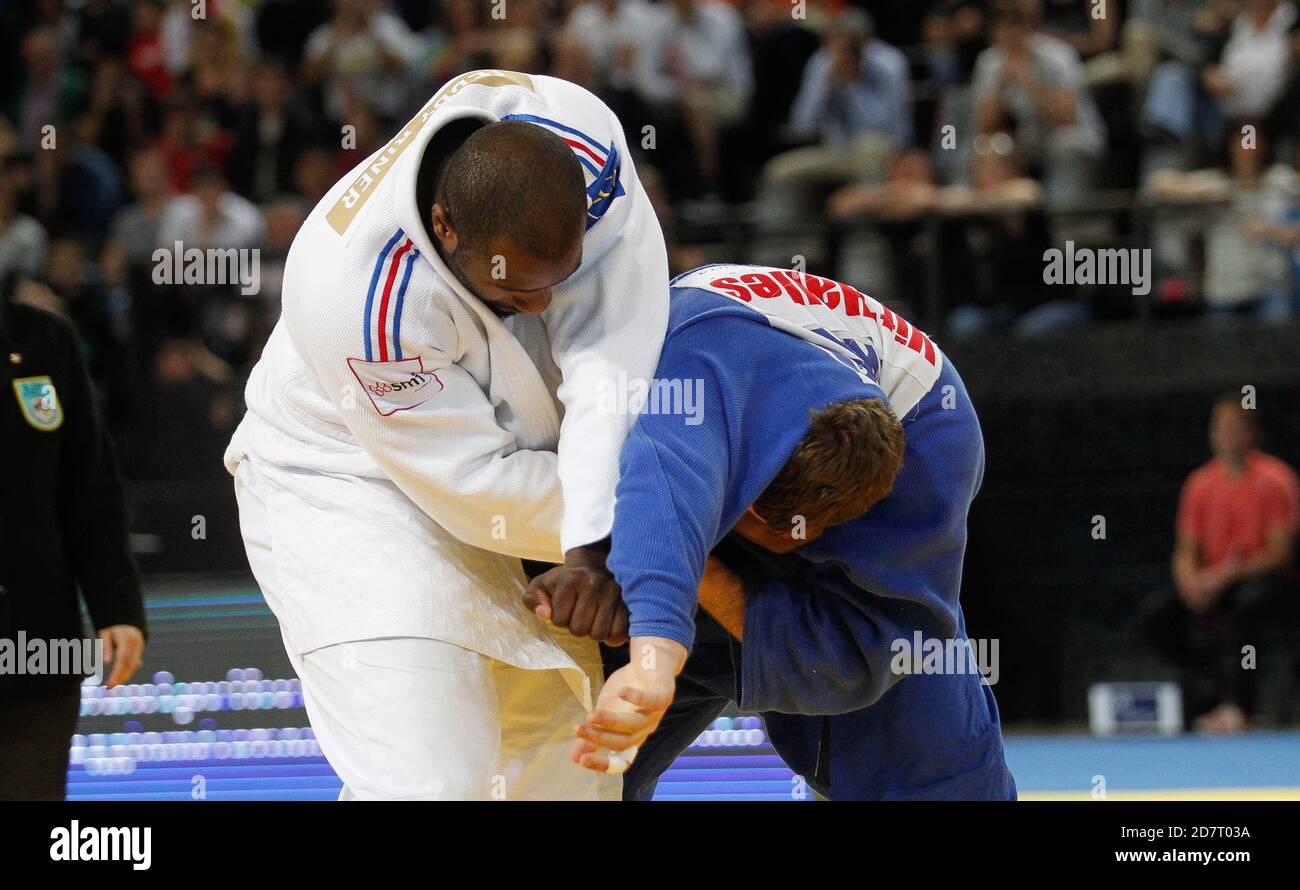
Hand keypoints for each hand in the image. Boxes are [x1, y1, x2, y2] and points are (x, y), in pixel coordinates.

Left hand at [98, 625, 144, 687]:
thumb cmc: (112, 627)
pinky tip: (120, 678)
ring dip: (124, 676)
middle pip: (129, 665)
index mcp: (126, 639)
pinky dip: (127, 672)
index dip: (116, 673)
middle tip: (109, 687)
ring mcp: (140, 647)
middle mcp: (136, 644)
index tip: (109, 684)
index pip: (122, 660)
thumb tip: (106, 663)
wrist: (126, 620)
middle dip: (120, 677)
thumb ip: (105, 647)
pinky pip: (134, 664)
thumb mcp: (105, 634)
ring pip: (133, 666)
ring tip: (113, 684)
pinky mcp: (140, 651)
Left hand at [523, 545, 628, 644]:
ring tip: (593, 617)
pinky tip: (607, 624)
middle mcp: (594, 584)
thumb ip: (532, 599)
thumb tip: (544, 614)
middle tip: (580, 614)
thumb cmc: (564, 581)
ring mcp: (614, 593)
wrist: (594, 567)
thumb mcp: (541, 585)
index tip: (564, 607)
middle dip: (576, 626)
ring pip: (599, 634)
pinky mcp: (629, 603)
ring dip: (593, 631)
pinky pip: (619, 633)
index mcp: (570, 579)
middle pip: (579, 629)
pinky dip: (612, 636)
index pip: (558, 619)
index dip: (559, 618)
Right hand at [571, 636, 686, 771]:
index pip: (620, 761)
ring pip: (633, 724)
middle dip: (599, 737)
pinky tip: (621, 692)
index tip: (581, 761)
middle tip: (577, 730)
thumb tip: (574, 757)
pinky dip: (637, 698)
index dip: (602, 763)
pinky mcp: (663, 696)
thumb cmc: (627, 691)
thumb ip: (594, 733)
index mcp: (631, 737)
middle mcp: (644, 730)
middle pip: (623, 742)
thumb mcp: (605, 711)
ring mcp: (654, 715)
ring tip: (590, 715)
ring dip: (610, 721)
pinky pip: (652, 701)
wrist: (651, 664)